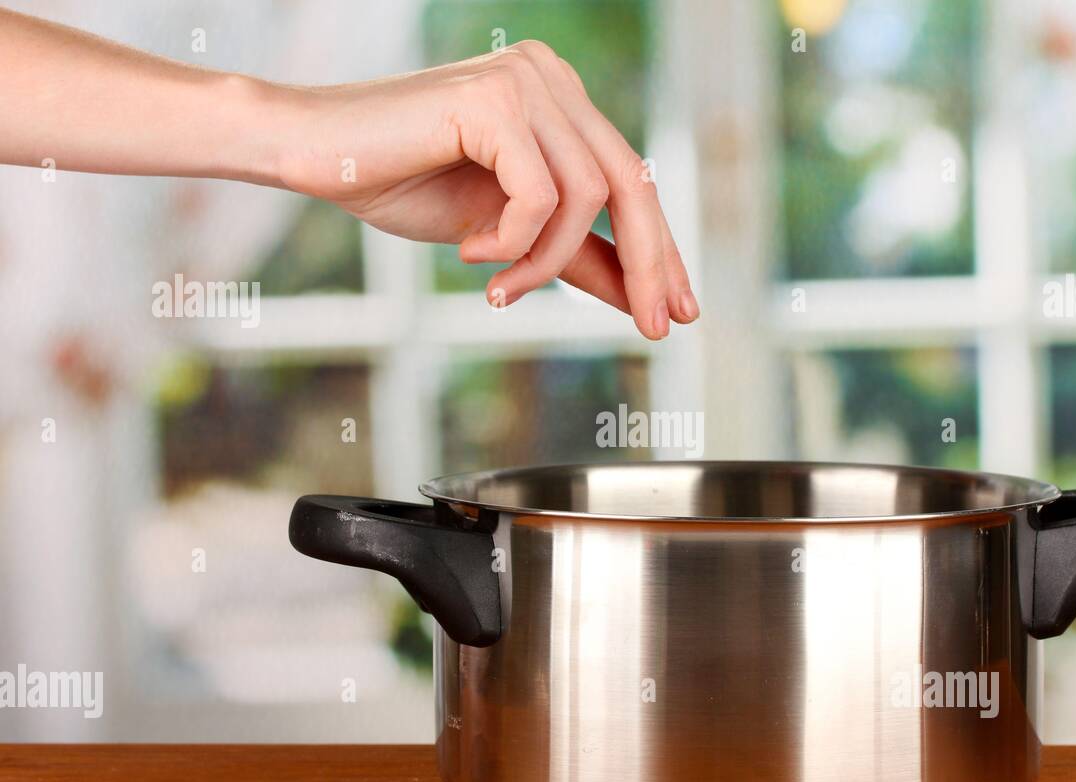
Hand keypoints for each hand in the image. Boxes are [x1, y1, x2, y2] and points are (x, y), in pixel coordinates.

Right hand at [276, 41, 697, 339]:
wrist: (314, 156)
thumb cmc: (399, 183)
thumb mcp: (506, 232)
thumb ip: (569, 252)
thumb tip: (636, 293)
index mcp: (559, 100)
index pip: (632, 180)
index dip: (661, 249)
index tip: (677, 309)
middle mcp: (552, 78)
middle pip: (632, 182)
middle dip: (648, 264)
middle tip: (652, 326)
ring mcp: (525, 81)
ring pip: (588, 195)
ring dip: (544, 260)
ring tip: (498, 286)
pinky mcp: (495, 99)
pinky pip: (541, 194)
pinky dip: (513, 240)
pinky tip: (469, 250)